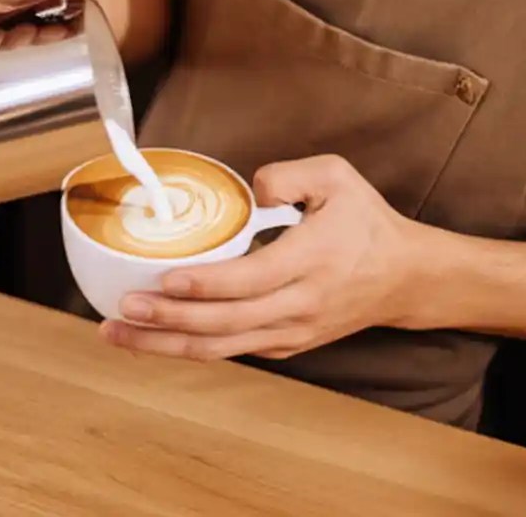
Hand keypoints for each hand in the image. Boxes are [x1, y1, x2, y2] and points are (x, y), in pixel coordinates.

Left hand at [100, 156, 427, 360]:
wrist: (406, 278)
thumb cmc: (367, 224)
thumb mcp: (338, 177)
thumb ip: (290, 174)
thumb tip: (252, 187)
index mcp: (311, 261)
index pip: (250, 281)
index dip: (205, 285)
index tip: (165, 279)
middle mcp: (299, 305)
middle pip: (225, 323)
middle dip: (168, 319)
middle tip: (123, 308)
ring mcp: (291, 332)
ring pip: (221, 348)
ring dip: (166, 345)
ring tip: (118, 334)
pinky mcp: (285, 345)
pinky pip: (232, 351)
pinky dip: (190, 348)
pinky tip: (153, 339)